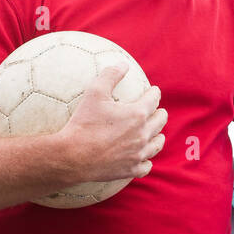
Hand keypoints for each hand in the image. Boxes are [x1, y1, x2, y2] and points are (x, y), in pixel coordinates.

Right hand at [53, 66, 167, 185]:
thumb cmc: (84, 123)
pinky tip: (143, 157)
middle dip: (159, 113)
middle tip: (155, 110)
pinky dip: (146, 160)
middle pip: (160, 120)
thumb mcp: (94, 93)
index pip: (154, 99)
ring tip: (154, 133)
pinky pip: (146, 165)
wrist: (73, 156)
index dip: (154, 92)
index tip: (152, 90)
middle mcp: (143, 134)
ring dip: (157, 135)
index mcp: (138, 113)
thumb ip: (110, 75)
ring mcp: (138, 153)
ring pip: (157, 143)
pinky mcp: (131, 169)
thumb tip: (122, 64)